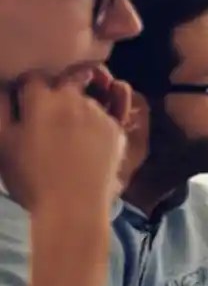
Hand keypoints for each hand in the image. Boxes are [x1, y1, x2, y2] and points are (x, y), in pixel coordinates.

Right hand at [0, 69, 128, 214]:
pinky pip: (105, 117)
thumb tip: (4, 87)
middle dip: (54, 96)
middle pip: (64, 84)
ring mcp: (100, 114)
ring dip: (76, 109)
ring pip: (86, 100)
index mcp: (43, 100)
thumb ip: (1, 107)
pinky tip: (85, 144)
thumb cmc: (31, 178)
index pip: (34, 77)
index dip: (27, 89)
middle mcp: (75, 100)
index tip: (25, 103)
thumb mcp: (2, 142)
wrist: (73, 208)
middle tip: (48, 120)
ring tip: (67, 137)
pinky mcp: (118, 130)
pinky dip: (95, 124)